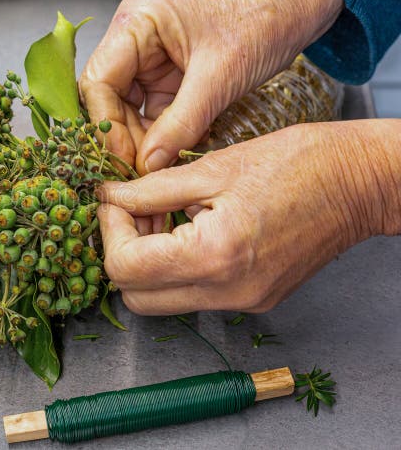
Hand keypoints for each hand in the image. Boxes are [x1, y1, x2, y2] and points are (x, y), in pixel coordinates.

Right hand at [79, 0, 342, 174]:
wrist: (295, 9)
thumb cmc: (261, 23)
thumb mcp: (219, 78)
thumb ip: (180, 124)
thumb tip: (147, 166)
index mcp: (137, 21)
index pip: (98, 80)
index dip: (106, 125)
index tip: (124, 161)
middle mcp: (133, 37)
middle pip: (107, 97)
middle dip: (123, 137)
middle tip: (139, 173)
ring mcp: (148, 58)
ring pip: (126, 109)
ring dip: (141, 141)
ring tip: (157, 169)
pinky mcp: (166, 75)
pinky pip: (150, 112)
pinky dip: (160, 136)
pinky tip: (172, 156)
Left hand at [96, 121, 400, 314]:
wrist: (359, 183)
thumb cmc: (296, 163)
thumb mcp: (212, 167)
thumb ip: (150, 189)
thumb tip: (107, 196)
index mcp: (213, 256)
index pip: (124, 268)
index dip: (109, 230)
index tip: (114, 199)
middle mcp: (226, 293)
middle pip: (135, 297)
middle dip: (121, 251)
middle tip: (134, 210)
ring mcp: (241, 303)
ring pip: (162, 300)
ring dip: (147, 261)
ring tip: (164, 214)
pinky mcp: (253, 300)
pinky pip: (193, 294)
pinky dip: (177, 266)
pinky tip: (189, 227)